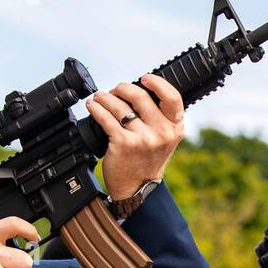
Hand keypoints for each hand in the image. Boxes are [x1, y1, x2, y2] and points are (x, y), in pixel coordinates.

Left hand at [88, 73, 185, 199]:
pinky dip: (96, 109)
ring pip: (120, 106)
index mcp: (175, 129)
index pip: (172, 98)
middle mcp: (162, 133)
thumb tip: (139, 90)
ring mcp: (143, 138)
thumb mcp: (164, 140)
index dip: (158, 83)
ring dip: (105, 97)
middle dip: (122, 88)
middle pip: (140, 96)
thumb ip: (159, 118)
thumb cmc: (147, 161)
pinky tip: (93, 107)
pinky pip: (106, 118)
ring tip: (99, 97)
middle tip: (115, 90)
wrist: (137, 189)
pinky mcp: (124, 143)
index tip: (144, 79)